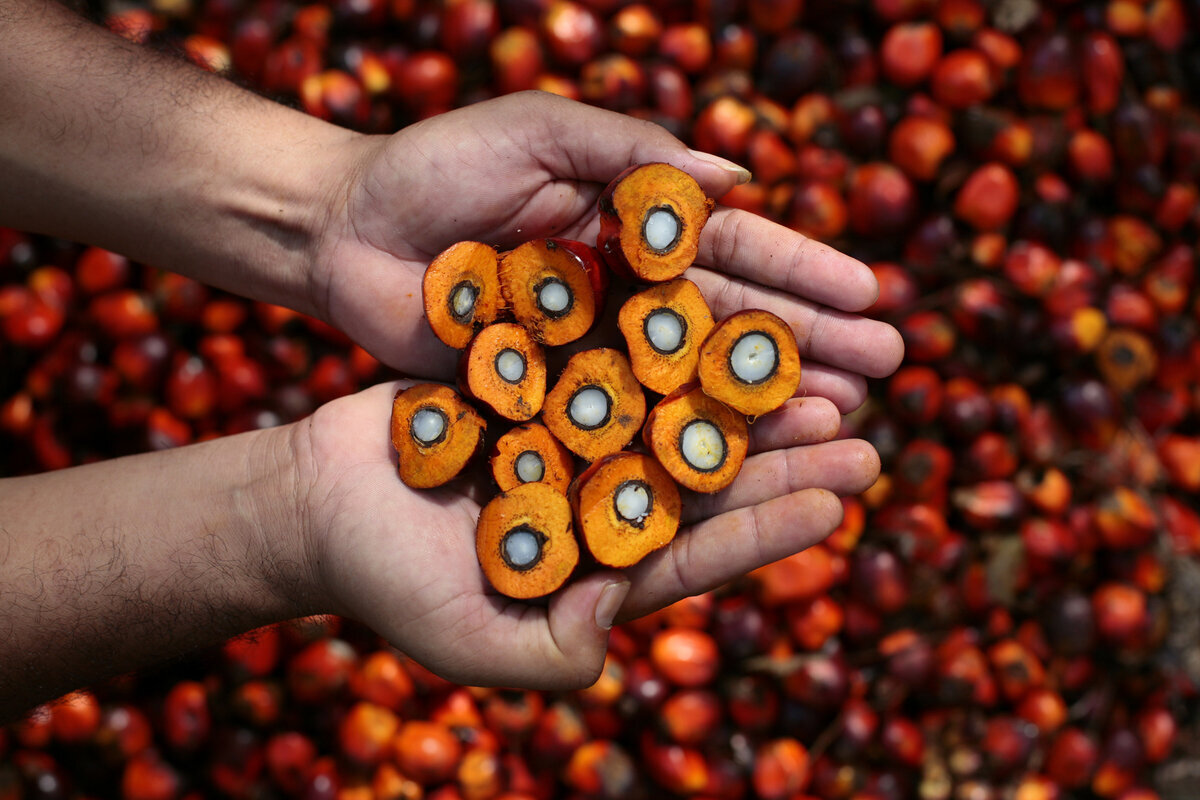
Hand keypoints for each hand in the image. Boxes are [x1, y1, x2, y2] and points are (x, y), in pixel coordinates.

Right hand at [291, 379, 880, 689]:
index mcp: (601, 571)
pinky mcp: (546, 386)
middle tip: (859, 434)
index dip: (766, 531)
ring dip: (742, 400)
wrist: (318, 501)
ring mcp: (578, 441)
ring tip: (818, 378)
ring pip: (676, 418)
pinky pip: (616, 363)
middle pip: (708, 483)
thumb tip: (613, 622)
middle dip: (782, 460)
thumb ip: (549, 652)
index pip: (699, 554)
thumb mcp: (470, 642)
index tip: (835, 502)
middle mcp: (603, 503)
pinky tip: (716, 318)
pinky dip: (665, 345)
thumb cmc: (387, 582)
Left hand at [312, 91, 902, 412]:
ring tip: (840, 421)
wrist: (343, 232)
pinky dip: (675, 443)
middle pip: (730, 323)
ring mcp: (591, 353)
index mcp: (632, 226)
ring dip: (763, 402)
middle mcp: (625, 294)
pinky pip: (622, 425)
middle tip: (885, 373)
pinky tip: (732, 465)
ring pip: (690, 382)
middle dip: (808, 345)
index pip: (735, 250)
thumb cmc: (436, 169)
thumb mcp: (540, 132)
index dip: (801, 274)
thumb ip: (632, 150)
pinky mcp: (548, 400)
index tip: (870, 298)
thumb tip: (741, 176)